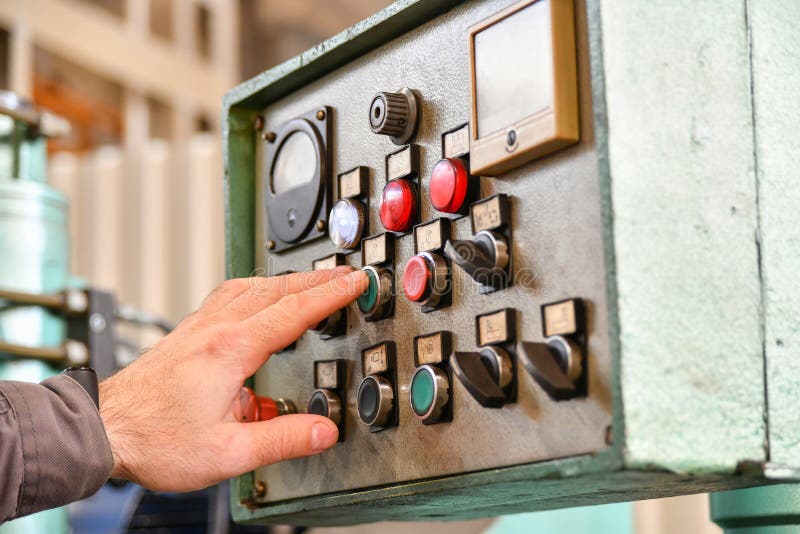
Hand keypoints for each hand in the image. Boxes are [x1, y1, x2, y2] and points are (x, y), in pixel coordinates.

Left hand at [99, 267, 366, 490]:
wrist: (103, 428)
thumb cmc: (155, 439)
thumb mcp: (227, 452)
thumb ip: (282, 440)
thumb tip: (323, 431)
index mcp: (231, 350)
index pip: (294, 311)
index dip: (331, 295)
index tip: (355, 282)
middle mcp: (215, 329)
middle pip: (276, 289)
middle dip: (316, 279)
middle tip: (345, 273)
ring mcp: (199, 327)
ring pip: (251, 287)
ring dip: (286, 280)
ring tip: (310, 279)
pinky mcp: (187, 333)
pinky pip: (229, 296)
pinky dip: (255, 289)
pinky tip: (257, 296)